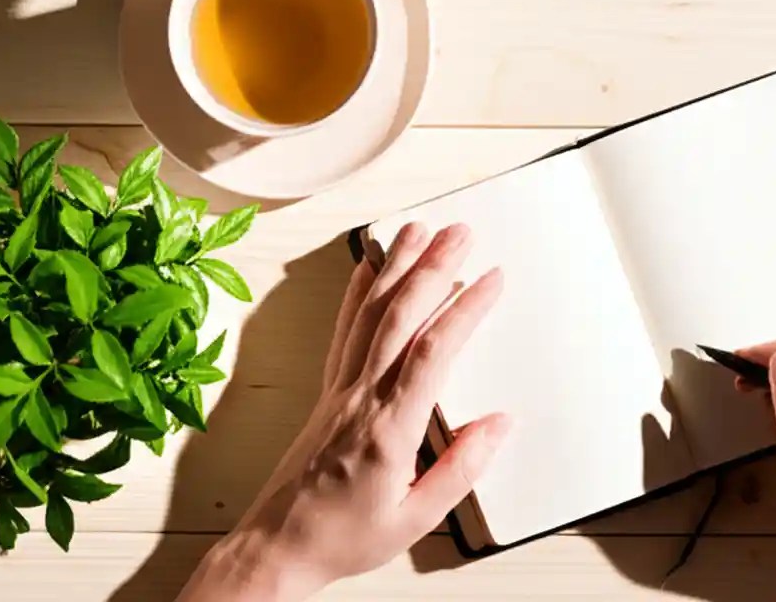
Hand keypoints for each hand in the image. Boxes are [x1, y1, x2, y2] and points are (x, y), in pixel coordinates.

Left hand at [178, 223, 510, 600]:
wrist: (278, 546)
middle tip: (460, 232)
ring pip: (370, 312)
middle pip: (400, 315)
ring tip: (419, 230)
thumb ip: (462, 469)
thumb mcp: (417, 518)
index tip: (490, 279)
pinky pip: (343, 329)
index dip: (464, 308)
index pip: (433, 352)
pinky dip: (357, 292)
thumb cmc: (342, 536)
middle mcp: (360, 398)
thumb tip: (498, 425)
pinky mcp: (327, 391)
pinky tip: (366, 268)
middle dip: (433, 265)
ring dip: (397, 266)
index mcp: (388, 428)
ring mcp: (340, 389)